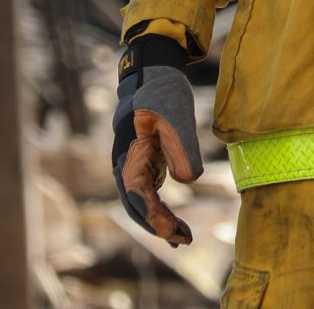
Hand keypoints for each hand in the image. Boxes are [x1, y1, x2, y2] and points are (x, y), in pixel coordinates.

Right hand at [110, 34, 203, 244]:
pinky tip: (173, 222)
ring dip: (157, 219)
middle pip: (135, 203)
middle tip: (182, 241)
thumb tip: (188, 181)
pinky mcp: (143, 161)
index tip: (173, 234)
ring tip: (181, 238)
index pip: (138, 195)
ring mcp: (132, 162)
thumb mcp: (177, 118)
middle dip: (156, 225)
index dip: (154, 217)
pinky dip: (159, 208)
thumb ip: (182, 149)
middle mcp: (125, 161)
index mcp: (130, 153)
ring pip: (140, 200)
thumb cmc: (164, 93)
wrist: (155, 71)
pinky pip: (146, 191)